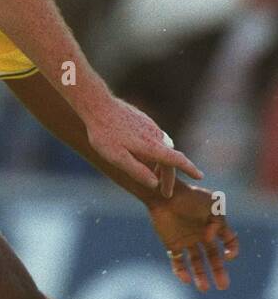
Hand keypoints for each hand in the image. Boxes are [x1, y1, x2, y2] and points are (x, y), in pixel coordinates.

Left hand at [84, 95, 201, 190]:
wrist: (98, 105)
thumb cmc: (104, 134)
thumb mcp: (117, 158)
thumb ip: (137, 171)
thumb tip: (154, 184)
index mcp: (151, 146)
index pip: (177, 160)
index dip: (189, 169)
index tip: (200, 176)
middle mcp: (155, 135)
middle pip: (169, 158)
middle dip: (169, 177)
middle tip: (165, 193)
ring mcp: (150, 126)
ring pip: (162, 149)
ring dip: (161, 165)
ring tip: (154, 178)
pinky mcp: (144, 121)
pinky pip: (155, 140)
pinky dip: (155, 153)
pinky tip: (145, 157)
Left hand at [147, 184, 238, 291]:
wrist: (164, 194)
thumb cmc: (189, 196)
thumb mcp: (211, 204)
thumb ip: (217, 221)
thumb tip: (209, 238)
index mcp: (215, 225)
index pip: (229, 241)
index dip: (232, 250)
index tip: (229, 256)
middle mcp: (202, 235)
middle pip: (213, 257)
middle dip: (219, 272)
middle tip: (223, 286)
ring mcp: (187, 241)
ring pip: (196, 263)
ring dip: (201, 276)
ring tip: (204, 288)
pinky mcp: (172, 244)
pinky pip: (177, 261)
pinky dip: (181, 271)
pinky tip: (186, 279)